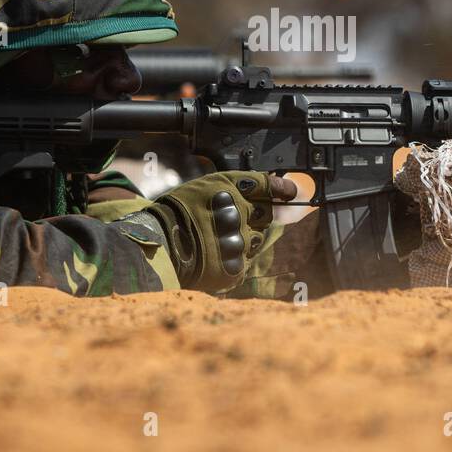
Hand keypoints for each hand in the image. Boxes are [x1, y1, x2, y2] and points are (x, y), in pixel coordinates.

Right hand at [149, 172, 296, 291]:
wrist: (159, 245)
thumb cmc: (177, 212)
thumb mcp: (205, 186)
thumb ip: (236, 186)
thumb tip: (265, 186)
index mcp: (232, 188)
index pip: (269, 186)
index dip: (282, 189)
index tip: (291, 192)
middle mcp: (241, 212)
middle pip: (265, 214)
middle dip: (256, 216)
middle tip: (234, 220)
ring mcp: (240, 240)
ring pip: (256, 238)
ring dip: (245, 237)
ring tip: (219, 238)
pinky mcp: (236, 265)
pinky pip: (244, 260)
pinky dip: (234, 257)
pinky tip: (215, 254)